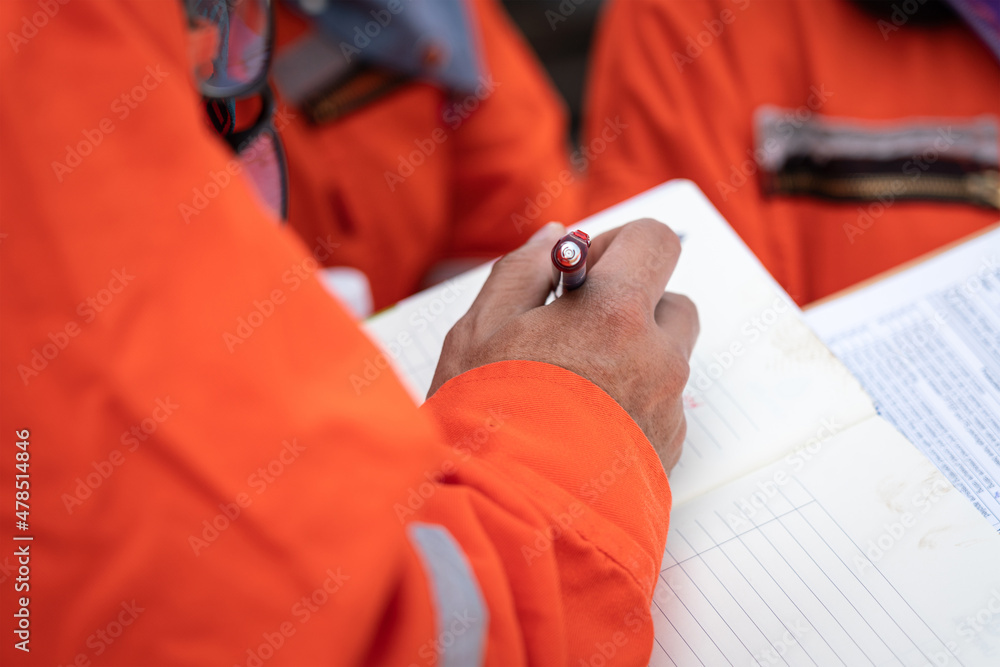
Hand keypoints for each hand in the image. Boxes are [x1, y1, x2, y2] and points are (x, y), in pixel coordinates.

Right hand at [428, 219, 698, 471]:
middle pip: (670, 301)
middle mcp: (656, 357)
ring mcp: (667, 408)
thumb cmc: (486, 425)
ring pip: (667, 357)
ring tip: (576, 382)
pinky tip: (582, 423)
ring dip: (634, 353)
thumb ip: (522, 270)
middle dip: (631, 303)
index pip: (655, 240)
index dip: (620, 244)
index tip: (585, 269)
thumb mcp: (479, 330)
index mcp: (615, 313)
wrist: (508, 521)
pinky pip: (661, 405)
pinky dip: (633, 400)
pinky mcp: (667, 450)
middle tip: (576, 328)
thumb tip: (556, 237)